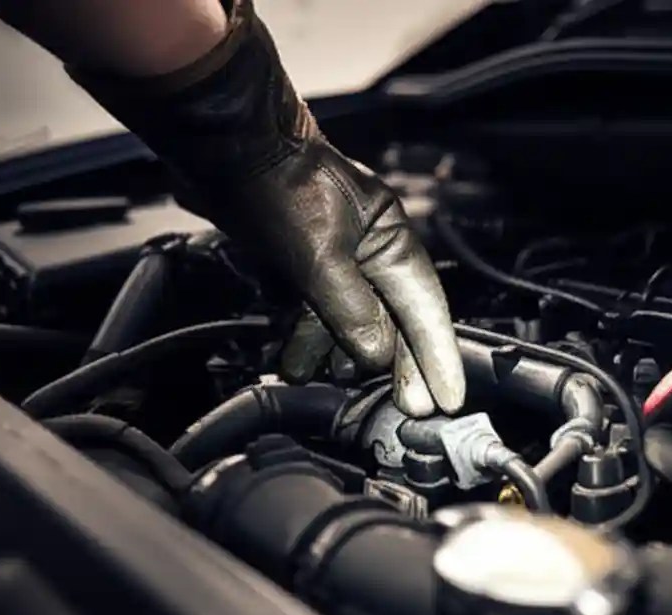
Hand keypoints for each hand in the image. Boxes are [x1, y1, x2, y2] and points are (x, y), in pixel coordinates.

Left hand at [265, 149, 464, 416]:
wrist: (224, 149)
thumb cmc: (276, 186)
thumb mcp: (319, 256)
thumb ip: (351, 310)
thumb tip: (377, 354)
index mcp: (391, 239)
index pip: (426, 309)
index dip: (438, 357)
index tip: (448, 398)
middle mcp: (371, 248)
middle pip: (395, 321)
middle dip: (397, 366)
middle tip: (408, 409)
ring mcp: (337, 255)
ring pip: (351, 321)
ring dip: (338, 354)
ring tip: (324, 377)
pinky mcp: (304, 261)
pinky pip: (318, 313)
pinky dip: (309, 339)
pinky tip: (295, 362)